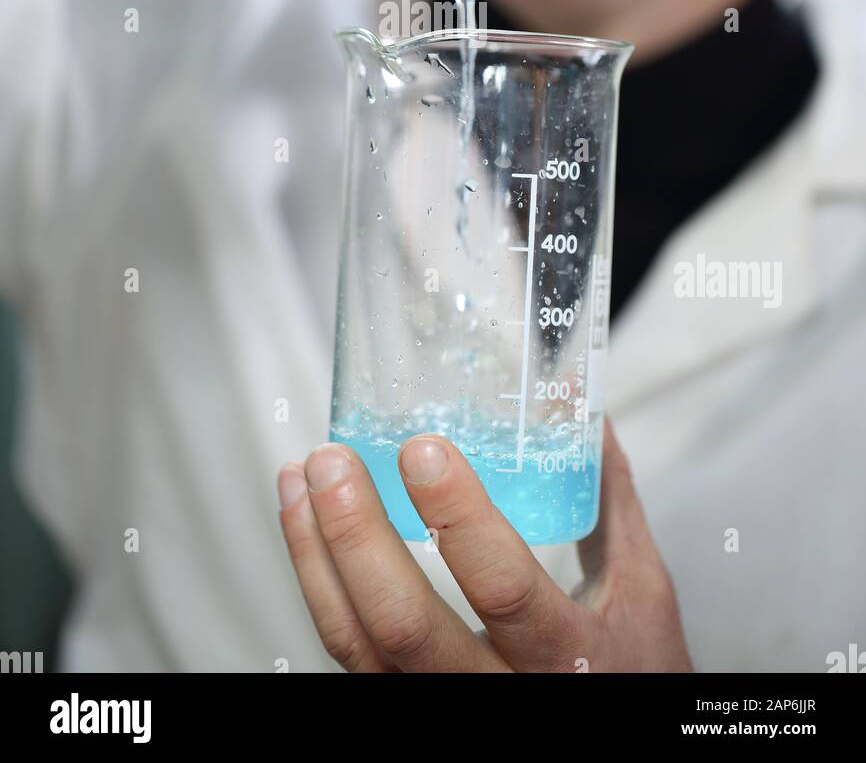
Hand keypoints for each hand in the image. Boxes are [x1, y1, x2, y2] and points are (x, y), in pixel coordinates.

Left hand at [277, 418, 693, 672]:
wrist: (620, 750)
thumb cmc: (633, 671)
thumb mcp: (641, 593)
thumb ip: (613, 502)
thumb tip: (585, 414)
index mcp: (565, 655)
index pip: (503, 587)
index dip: (458, 516)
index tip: (421, 449)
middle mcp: (497, 693)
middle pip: (404, 625)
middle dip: (357, 535)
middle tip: (332, 461)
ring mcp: (443, 709)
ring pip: (358, 644)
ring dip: (317, 554)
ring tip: (300, 479)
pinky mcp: (406, 707)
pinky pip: (349, 653)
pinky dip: (318, 584)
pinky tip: (306, 528)